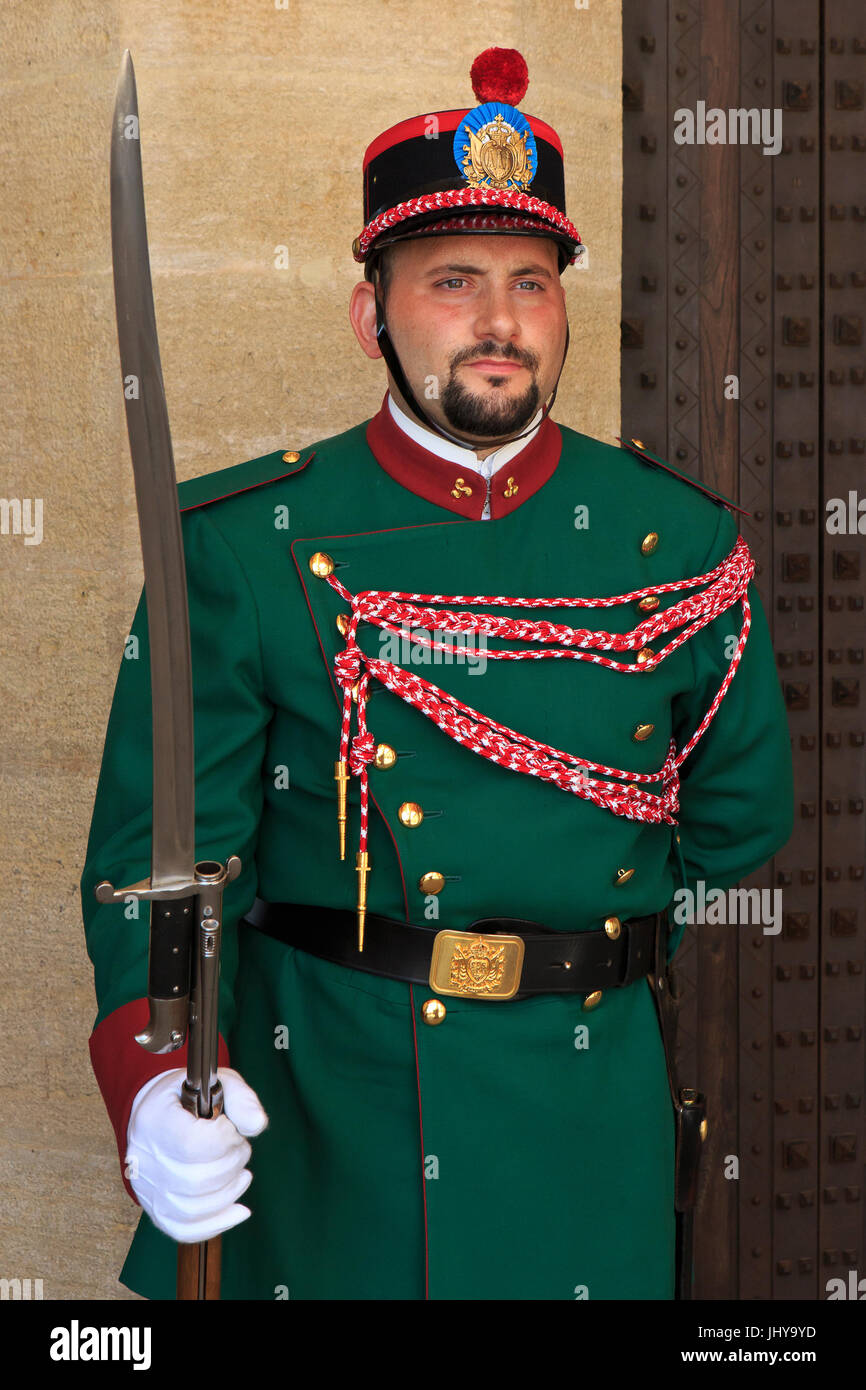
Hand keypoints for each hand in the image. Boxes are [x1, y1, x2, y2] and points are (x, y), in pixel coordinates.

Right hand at [125, 1068, 267, 1242]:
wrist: (155, 1114)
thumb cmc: (189, 1098)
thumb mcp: (216, 1083)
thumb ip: (241, 1099)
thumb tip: (257, 1125)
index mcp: (154, 1120)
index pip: (192, 1144)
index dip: (224, 1139)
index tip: (231, 1128)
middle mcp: (144, 1158)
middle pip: (195, 1180)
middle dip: (232, 1164)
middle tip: (240, 1147)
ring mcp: (147, 1188)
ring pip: (193, 1208)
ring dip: (230, 1191)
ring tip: (242, 1172)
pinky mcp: (155, 1208)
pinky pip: (184, 1230)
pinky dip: (217, 1224)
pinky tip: (240, 1210)